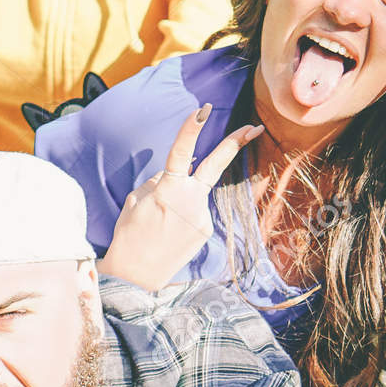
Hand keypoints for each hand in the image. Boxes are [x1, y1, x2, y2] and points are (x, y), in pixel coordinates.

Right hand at [100, 106, 261, 291]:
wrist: (136, 276)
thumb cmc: (130, 233)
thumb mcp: (136, 199)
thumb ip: (160, 179)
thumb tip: (181, 171)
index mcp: (168, 188)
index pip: (182, 152)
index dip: (191, 130)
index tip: (202, 110)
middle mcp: (191, 199)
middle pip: (216, 165)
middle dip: (236, 143)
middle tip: (256, 127)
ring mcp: (202, 216)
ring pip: (196, 194)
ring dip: (183, 200)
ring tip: (161, 223)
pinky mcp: (207, 230)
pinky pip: (197, 211)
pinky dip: (184, 215)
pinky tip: (170, 232)